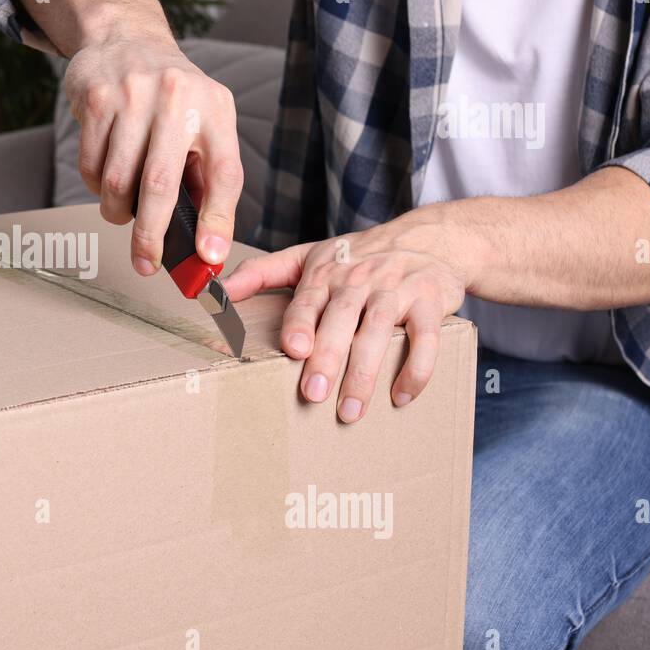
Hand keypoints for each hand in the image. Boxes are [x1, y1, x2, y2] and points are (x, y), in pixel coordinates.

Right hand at [63, 35, 244, 274]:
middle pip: (159, 185)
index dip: (218, 220)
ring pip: (116, 182)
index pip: (225, 174)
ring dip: (116, 210)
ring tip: (122, 208)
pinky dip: (95, 186)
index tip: (209, 257)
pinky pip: (90, 166)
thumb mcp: (205, 123)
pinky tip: (106, 174)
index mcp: (215, 109)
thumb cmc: (173, 97)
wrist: (128, 40)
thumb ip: (207, 176)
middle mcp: (177, 98)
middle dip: (150, 236)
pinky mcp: (96, 99)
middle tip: (146, 263)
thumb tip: (205, 244)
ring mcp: (133, 96)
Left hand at [221, 210, 472, 421]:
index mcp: (326, 271)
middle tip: (313, 394)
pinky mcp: (431, 301)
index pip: (309, 298)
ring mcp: (397, 289)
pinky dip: (417, 368)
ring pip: (380, 331)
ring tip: (350, 411)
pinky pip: (426, 337)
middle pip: (342, 319)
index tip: (294, 349)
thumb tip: (218, 292)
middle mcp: (361, 278)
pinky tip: (401, 396)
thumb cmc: (358, 256)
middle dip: (329, 357)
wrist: (430, 238)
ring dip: (366, 373)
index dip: (301, 322)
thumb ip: (262, 273)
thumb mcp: (308, 255)